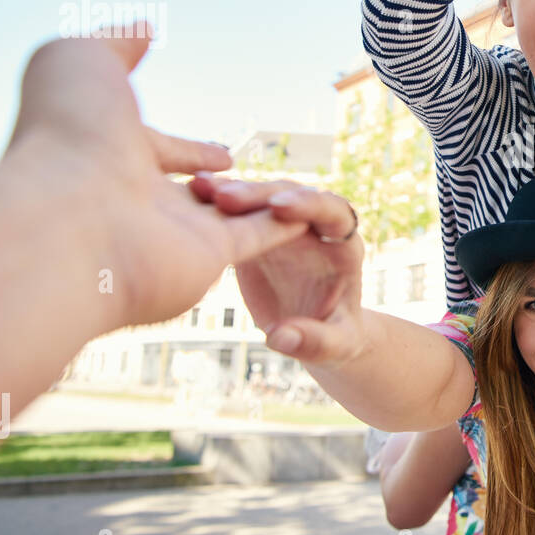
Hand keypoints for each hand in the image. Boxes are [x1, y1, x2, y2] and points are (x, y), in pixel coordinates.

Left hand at [4, 26, 308, 327]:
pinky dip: (285, 224)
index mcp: (107, 158)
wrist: (70, 216)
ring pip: (227, 216)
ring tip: (289, 192)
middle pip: (190, 194)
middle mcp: (138, 201)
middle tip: (243, 180)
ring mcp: (175, 235)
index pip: (158, 153)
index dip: (189, 151)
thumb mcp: (81, 60)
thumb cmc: (68, 134)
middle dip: (217, 182)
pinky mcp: (209, 259)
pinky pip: (257, 238)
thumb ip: (117, 42)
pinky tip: (309, 216)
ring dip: (254, 200)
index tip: (220, 152)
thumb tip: (145, 27)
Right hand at [189, 177, 364, 364]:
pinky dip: (217, 203)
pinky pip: (239, 212)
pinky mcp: (258, 231)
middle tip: (225, 198)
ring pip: (260, 198)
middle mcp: (315, 226)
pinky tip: (191, 192)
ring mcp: (284, 225)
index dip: (308, 205)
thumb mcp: (333, 345)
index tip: (278, 208)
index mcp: (343, 245)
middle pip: (291, 196)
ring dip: (232, 191)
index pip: (332, 213)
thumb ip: (313, 340)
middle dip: (259, 195)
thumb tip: (280, 338)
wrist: (319, 332)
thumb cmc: (336, 338)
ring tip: (200, 188)